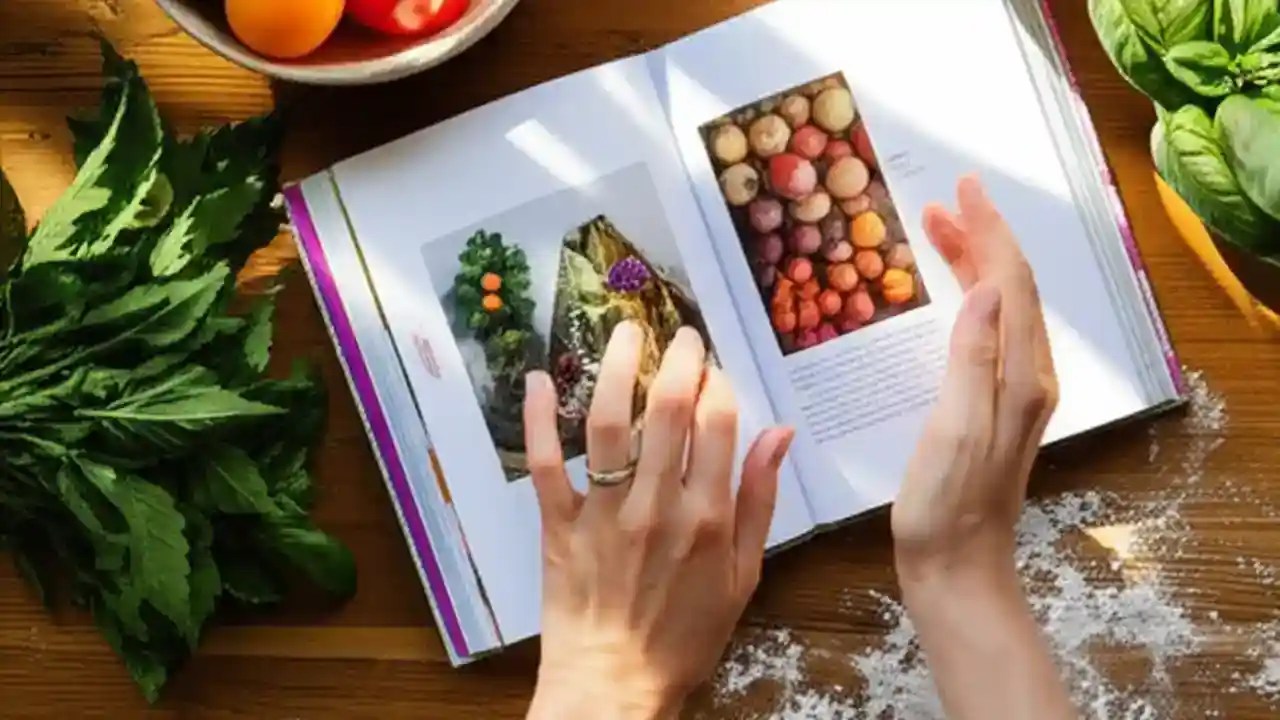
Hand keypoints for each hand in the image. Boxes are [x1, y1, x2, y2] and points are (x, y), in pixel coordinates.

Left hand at [525, 323, 794, 719]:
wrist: (614, 686)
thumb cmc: (685, 635)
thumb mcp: (743, 576)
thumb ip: (759, 501)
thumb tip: (779, 433)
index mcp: (707, 517)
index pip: (718, 424)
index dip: (718, 383)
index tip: (714, 367)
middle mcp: (657, 506)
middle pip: (669, 410)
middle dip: (678, 359)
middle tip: (680, 333)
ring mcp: (603, 513)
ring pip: (610, 424)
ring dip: (618, 369)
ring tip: (625, 331)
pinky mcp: (558, 525)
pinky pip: (544, 464)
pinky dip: (539, 419)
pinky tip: (542, 378)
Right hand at [893, 176, 1074, 719]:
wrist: (956, 567)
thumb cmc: (945, 505)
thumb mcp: (956, 429)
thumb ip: (973, 359)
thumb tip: (989, 288)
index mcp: (1020, 376)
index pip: (1014, 283)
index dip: (990, 231)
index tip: (963, 188)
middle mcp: (1026, 377)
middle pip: (1014, 289)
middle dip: (982, 238)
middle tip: (940, 203)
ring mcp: (1012, 394)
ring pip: (1002, 309)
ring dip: (974, 265)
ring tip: (937, 232)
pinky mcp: (992, 408)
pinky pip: (988, 335)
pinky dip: (969, 300)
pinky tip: (945, 299)